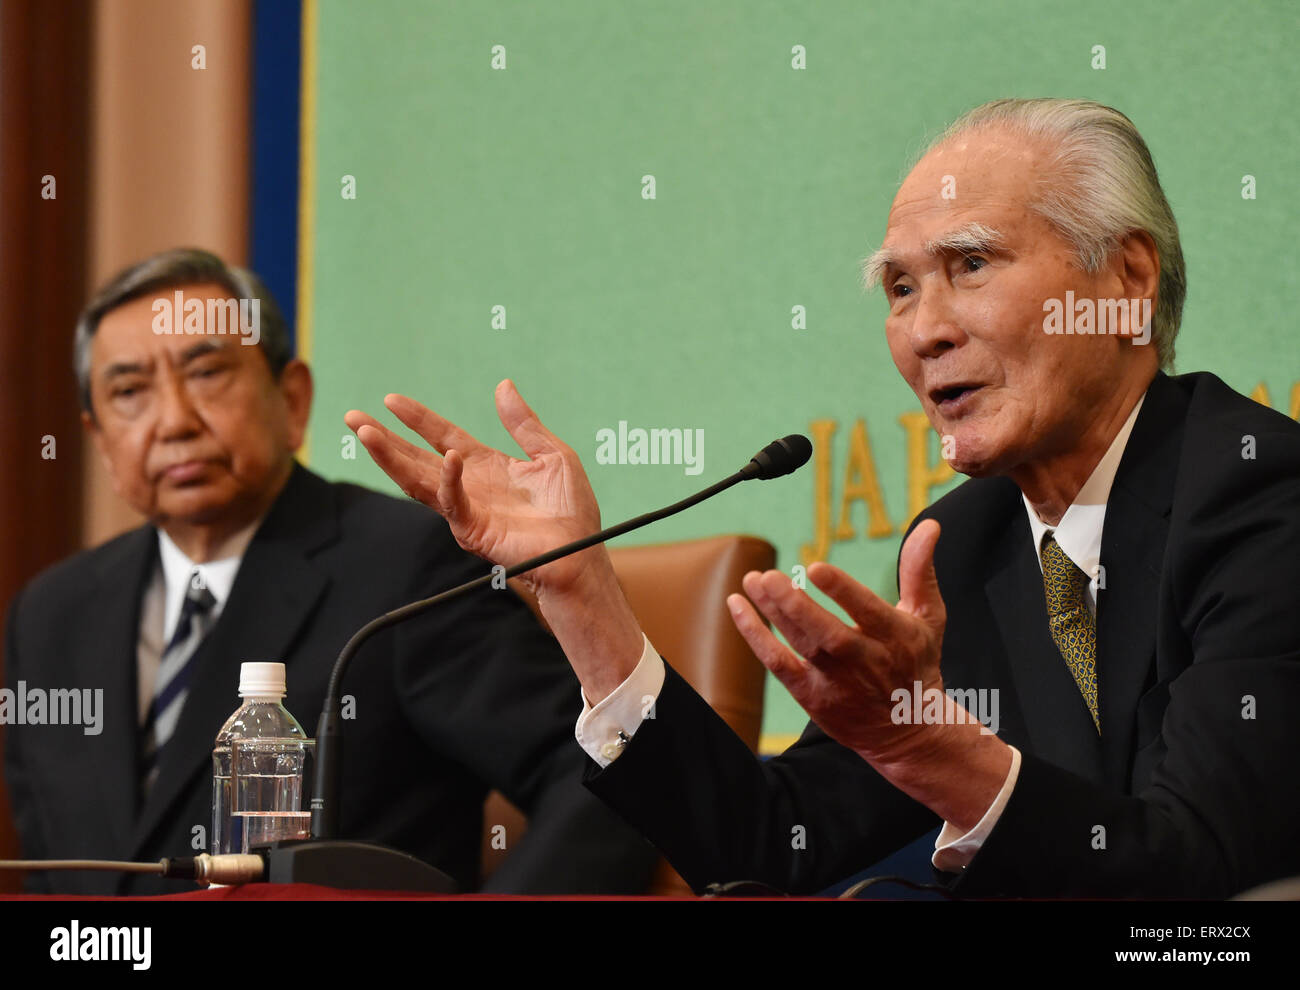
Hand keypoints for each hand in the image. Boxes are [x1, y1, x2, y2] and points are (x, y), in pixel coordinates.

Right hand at [344, 379, 604, 596]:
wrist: (580, 551)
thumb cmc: (571, 511)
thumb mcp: (552, 454)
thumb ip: (524, 423)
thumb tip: (504, 385)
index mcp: (485, 467)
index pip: (442, 437)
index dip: (418, 419)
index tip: (392, 400)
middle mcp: (469, 486)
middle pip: (416, 458)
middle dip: (384, 439)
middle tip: (353, 417)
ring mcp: (467, 509)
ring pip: (418, 481)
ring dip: (391, 457)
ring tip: (365, 434)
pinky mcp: (474, 530)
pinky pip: (454, 502)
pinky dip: (448, 480)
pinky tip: (447, 458)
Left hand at [726, 520, 953, 765]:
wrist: (907, 729)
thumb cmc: (916, 661)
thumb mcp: (928, 616)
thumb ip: (919, 570)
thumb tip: (929, 526)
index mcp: (897, 637)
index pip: (868, 611)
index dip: (842, 591)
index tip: (817, 567)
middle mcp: (866, 661)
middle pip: (828, 634)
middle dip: (796, 607)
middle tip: (770, 576)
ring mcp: (837, 682)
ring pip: (800, 645)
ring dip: (772, 612)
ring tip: (752, 580)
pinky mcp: (812, 697)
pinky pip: (778, 665)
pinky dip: (756, 637)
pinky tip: (738, 607)